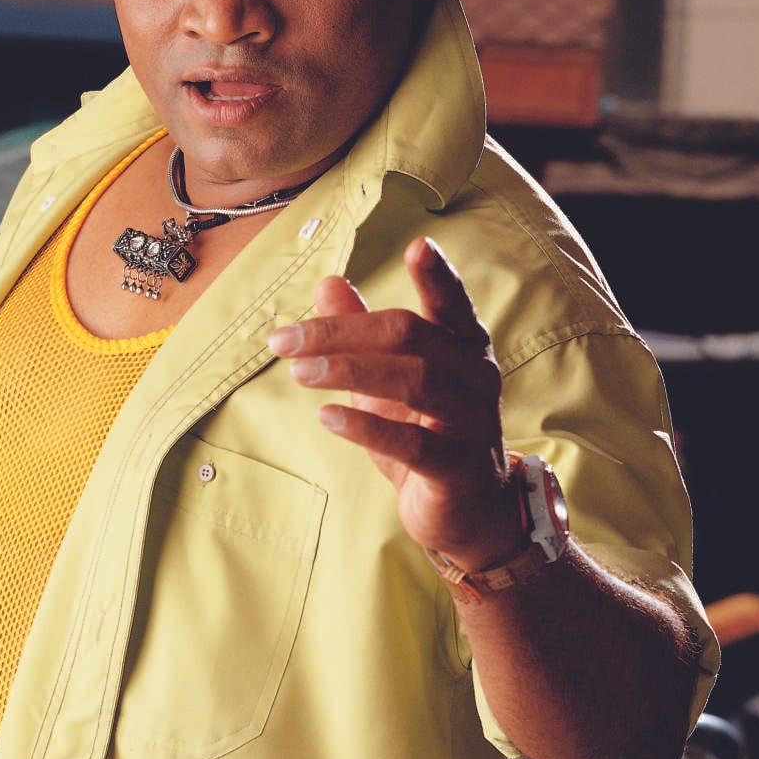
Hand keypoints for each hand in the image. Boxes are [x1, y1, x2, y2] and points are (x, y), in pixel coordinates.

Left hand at [268, 236, 520, 571]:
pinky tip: (327, 417)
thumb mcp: (390, 380)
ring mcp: (471, 422)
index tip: (418, 245)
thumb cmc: (428, 432)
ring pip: (412, 380)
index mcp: (464, 347)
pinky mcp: (456, 467)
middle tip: (284, 340)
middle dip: (340, 332)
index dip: (437, 275)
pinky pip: (412, 442)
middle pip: (408, 336)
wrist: (471, 513)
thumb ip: (361, 332)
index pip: (452, 303)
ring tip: (298, 371)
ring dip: (348, 371)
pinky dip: (367, 426)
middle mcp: (475, 376)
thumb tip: (327, 282)